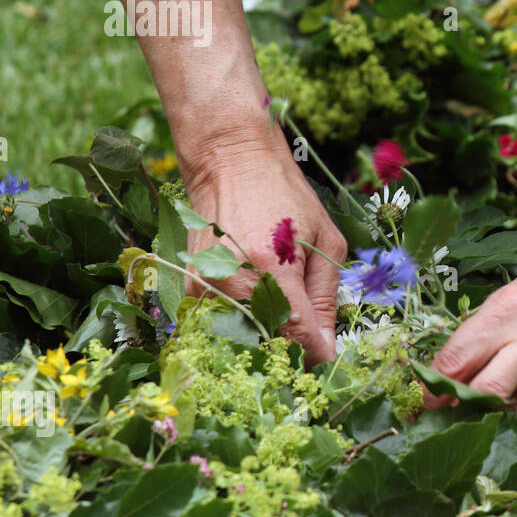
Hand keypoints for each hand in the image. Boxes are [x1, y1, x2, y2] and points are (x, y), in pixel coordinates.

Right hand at [178, 125, 346, 365]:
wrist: (230, 162)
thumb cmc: (285, 196)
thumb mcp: (324, 241)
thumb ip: (326, 298)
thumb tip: (327, 349)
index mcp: (271, 268)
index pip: (297, 338)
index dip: (316, 354)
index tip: (326, 354)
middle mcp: (232, 282)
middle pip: (266, 347)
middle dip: (291, 352)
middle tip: (307, 341)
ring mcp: (205, 288)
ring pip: (242, 341)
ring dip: (265, 342)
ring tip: (282, 322)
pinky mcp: (190, 290)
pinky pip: (221, 327)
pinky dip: (242, 328)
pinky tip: (257, 310)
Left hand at [428, 237, 516, 410]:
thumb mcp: (500, 305)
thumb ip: (471, 348)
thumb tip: (441, 397)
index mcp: (509, 310)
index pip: (457, 362)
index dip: (434, 392)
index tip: (425, 407)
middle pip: (489, 395)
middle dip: (470, 409)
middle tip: (463, 414)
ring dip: (510, 411)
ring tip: (515, 392)